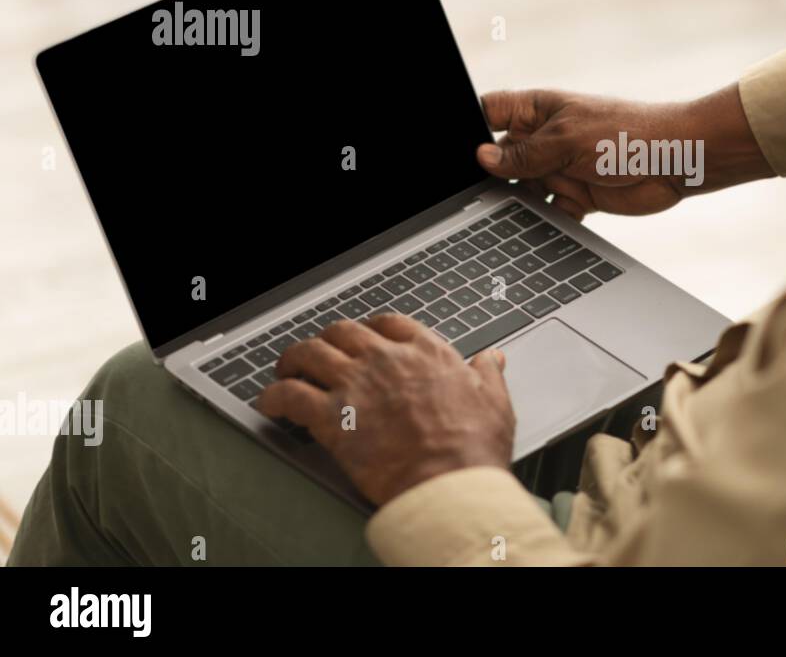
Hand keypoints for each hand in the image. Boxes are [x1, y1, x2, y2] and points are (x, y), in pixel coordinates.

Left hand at [256, 314, 514, 505]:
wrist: (448, 482)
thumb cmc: (472, 447)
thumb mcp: (494, 400)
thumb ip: (488, 373)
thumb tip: (491, 358)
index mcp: (425, 353)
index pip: (389, 324)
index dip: (372, 329)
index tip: (365, 338)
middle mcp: (385, 360)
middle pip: (342, 332)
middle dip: (327, 340)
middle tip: (320, 353)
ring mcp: (355, 385)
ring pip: (308, 354)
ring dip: (292, 360)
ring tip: (285, 370)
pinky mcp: (331, 418)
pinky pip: (288, 395)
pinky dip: (273, 397)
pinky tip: (270, 404)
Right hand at [476, 85, 772, 219]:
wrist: (675, 162)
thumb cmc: (627, 133)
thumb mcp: (567, 140)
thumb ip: (525, 153)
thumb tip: (481, 157)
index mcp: (538, 111)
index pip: (491, 112)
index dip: (470, 128)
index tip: (453, 150)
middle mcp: (544, 139)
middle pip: (501, 156)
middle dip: (489, 173)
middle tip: (472, 193)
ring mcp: (559, 168)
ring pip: (521, 188)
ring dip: (514, 201)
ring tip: (496, 215)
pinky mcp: (575, 196)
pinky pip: (547, 212)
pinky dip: (539, 221)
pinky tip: (526, 231)